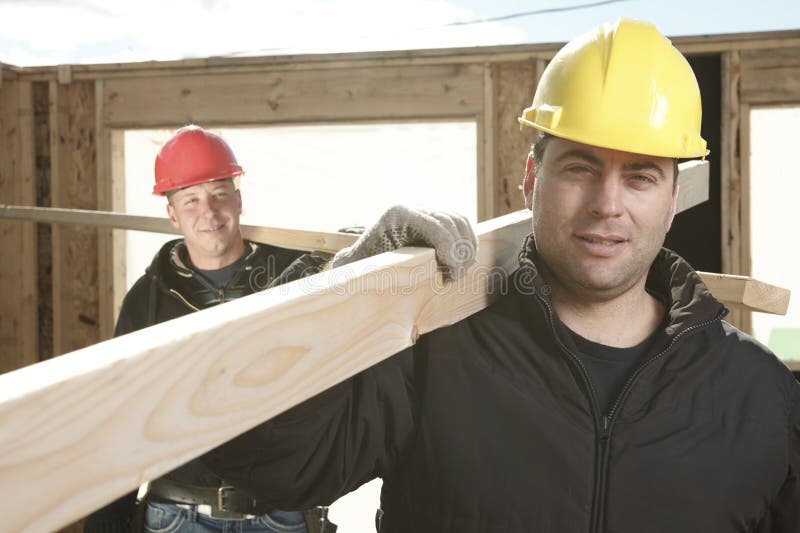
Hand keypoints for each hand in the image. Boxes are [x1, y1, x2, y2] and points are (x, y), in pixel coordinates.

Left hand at [331, 205, 476, 279]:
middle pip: (450, 221)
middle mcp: (413, 208)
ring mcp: (426, 212)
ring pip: (458, 222)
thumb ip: (358, 264)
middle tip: (456, 277)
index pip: (434, 224)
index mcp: (397, 214)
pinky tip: (462, 264)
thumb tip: (348, 263)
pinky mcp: (436, 222)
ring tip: (459, 272)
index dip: (449, 247)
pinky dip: (467, 243)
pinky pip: (460, 226)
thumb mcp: (359, 264)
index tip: (452, 273)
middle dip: (459, 250)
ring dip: (466, 247)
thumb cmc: (362, 266)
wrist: (364, 259)